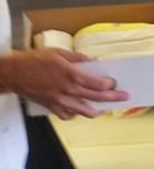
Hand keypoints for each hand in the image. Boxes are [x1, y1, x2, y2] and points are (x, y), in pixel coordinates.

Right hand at [0, 49, 128, 119]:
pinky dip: (75, 113)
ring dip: (97, 110)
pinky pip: (69, 115)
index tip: (114, 82)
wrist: (15, 73)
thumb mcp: (58, 52)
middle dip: (113, 98)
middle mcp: (69, 90)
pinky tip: (78, 109)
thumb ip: (78, 58)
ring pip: (85, 111)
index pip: (98, 83)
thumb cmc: (34, 60)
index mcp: (71, 74)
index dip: (109, 84)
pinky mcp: (53, 108)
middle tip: (124, 97)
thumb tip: (93, 62)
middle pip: (97, 97)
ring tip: (103, 108)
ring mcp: (61, 101)